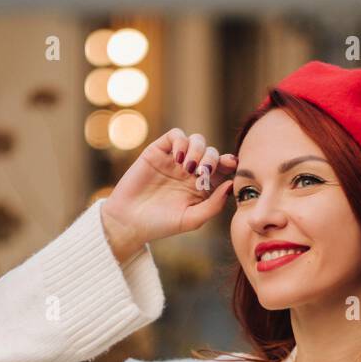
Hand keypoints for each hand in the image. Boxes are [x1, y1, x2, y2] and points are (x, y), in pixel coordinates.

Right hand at [101, 127, 236, 261]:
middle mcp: (190, 171)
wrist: (129, 222)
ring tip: (188, 167)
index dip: (229, 162)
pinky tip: (178, 158)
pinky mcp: (158, 151)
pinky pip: (175, 135)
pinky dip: (181, 141)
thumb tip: (230, 184)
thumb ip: (214, 205)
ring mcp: (174, 160)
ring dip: (198, 149)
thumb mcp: (191, 219)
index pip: (221, 168)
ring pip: (196, 140)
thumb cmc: (160, 225)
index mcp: (202, 186)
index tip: (231, 165)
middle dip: (212, 158)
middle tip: (203, 172)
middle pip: (211, 152)